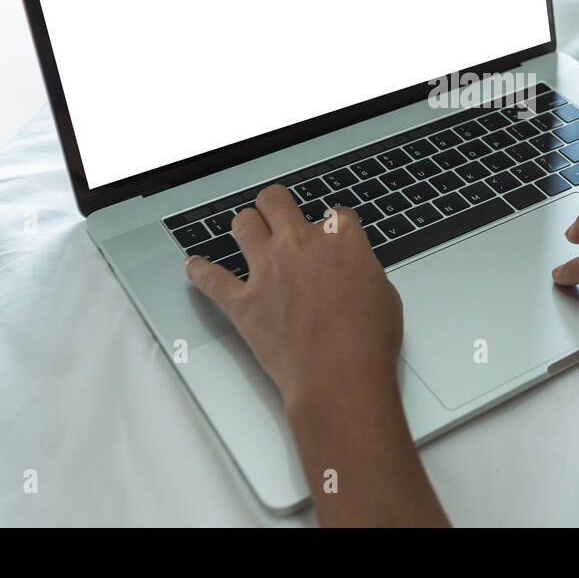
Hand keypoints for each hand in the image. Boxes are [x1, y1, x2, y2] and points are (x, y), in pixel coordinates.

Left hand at [184, 186, 447, 525]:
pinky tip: (193, 266)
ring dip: (247, 227)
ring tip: (249, 234)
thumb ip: (362, 271)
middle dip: (276, 206)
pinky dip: (199, 271)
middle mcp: (300, 244)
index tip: (332, 235)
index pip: (335, 214)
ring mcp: (268, 270)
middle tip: (278, 215)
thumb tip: (352, 273)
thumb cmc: (368, 342)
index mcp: (340, 239)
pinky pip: (211, 278)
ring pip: (243, 224)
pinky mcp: (243, 302)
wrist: (339, 377)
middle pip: (276, 200)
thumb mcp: (385, 295)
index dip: (333, 225)